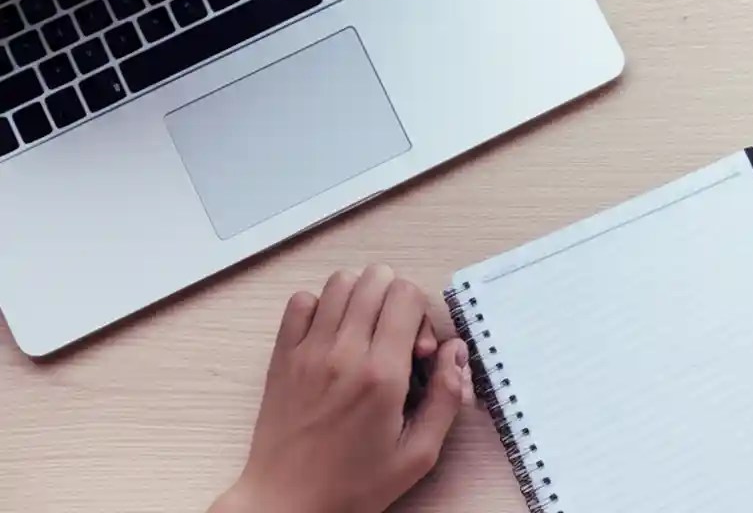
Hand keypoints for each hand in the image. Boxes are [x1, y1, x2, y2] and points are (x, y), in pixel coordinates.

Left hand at [210, 265, 473, 512]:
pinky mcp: (283, 356)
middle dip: (396, 299)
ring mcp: (308, 351)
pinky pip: (301, 301)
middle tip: (396, 338)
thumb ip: (446, 397)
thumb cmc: (353, 485)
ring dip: (361, 297)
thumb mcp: (418, 454)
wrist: (288, 503)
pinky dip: (320, 307)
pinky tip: (332, 336)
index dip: (421, 314)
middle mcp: (344, 353)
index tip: (418, 350)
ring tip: (366, 332)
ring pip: (340, 282)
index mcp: (382, 375)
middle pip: (376, 278)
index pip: (406, 295)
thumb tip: (455, 351)